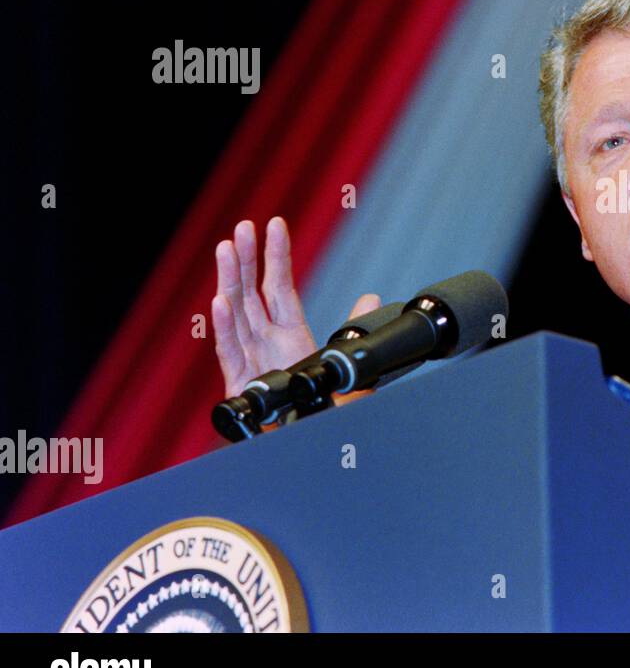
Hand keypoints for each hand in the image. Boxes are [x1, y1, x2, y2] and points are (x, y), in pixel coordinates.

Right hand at [212, 216, 379, 402]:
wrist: (309, 442)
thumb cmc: (323, 407)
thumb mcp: (345, 363)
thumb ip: (353, 330)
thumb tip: (371, 299)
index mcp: (290, 335)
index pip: (280, 286)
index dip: (277, 256)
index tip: (274, 225)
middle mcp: (266, 343)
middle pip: (252, 293)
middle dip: (246, 259)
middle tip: (243, 227)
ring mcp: (250, 360)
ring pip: (237, 314)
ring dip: (230, 280)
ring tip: (227, 249)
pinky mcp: (240, 383)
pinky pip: (230, 352)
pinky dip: (225, 327)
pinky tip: (221, 301)